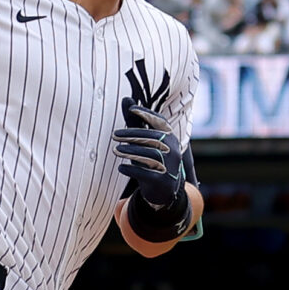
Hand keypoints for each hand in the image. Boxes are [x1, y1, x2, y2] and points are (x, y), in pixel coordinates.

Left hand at [114, 99, 187, 214]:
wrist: (165, 191)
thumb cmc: (152, 160)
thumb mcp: (144, 141)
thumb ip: (135, 122)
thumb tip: (126, 98)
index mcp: (171, 138)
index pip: (160, 122)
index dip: (146, 114)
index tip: (131, 110)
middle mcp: (174, 151)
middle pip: (152, 139)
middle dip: (132, 136)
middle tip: (114, 135)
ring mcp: (170, 167)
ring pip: (149, 155)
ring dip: (130, 151)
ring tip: (115, 150)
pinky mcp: (163, 181)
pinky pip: (146, 174)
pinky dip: (132, 170)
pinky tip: (121, 168)